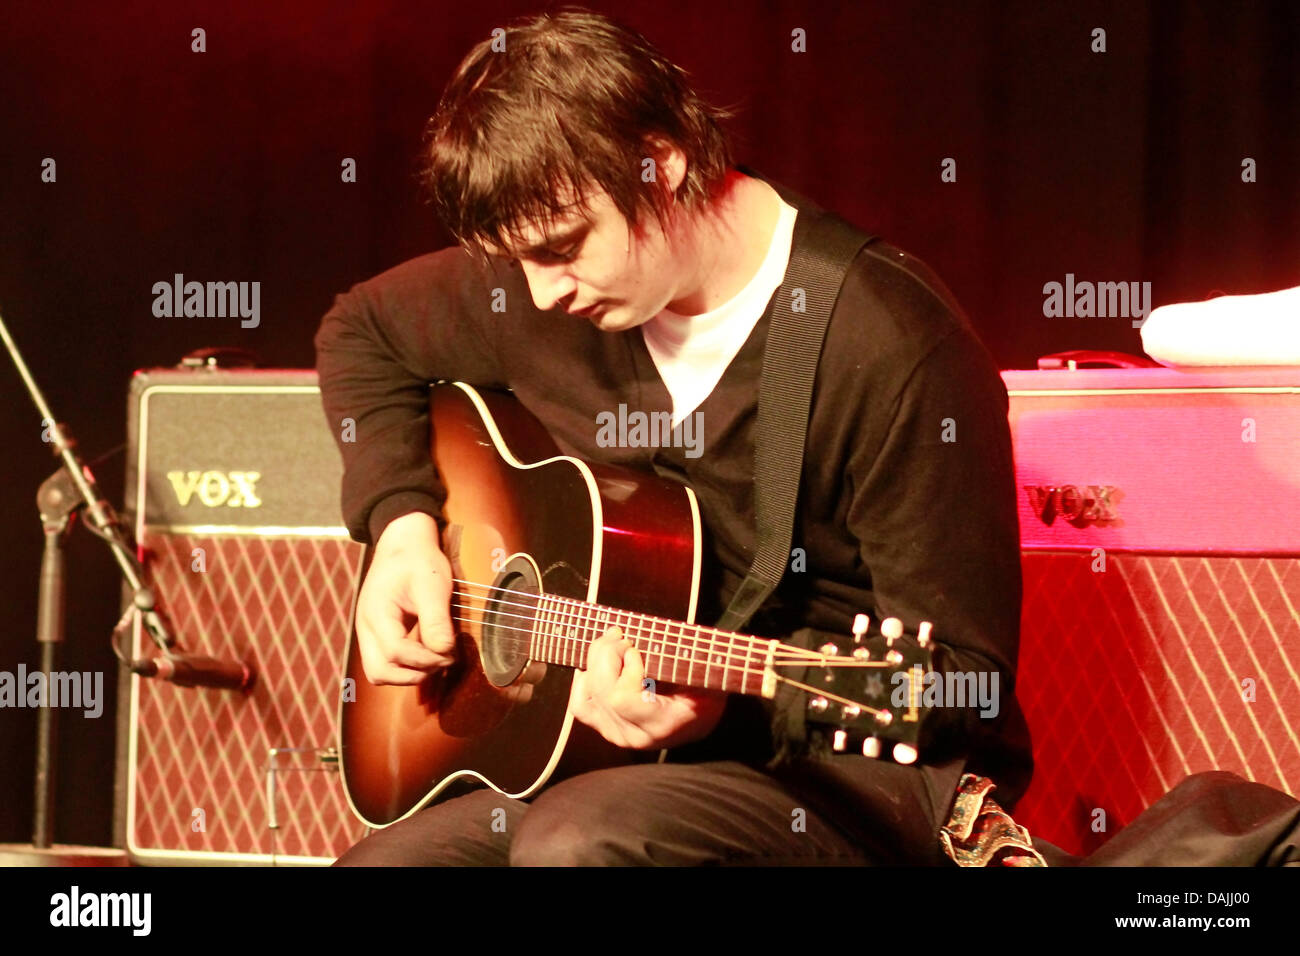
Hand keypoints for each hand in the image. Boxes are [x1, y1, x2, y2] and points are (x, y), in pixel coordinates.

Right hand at [354, 511, 455, 684]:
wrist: (403, 543)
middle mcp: (366, 626)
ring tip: (437, 657)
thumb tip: (444, 652)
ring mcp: (368, 632)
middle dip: (413, 674)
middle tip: (442, 661)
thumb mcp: (432, 585)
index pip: (395, 652)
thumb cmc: (418, 560)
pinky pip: (386, 661)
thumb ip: (436, 620)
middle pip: (379, 672)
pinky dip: (407, 664)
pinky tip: (429, 650)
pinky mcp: (377, 633)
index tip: (451, 653)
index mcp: (376, 613)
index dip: (425, 660)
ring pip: (380, 671)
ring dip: (409, 672)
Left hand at [569, 626, 727, 748]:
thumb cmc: (706, 692)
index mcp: (661, 723)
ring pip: (588, 694)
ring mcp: (617, 733)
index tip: (636, 649)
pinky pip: (580, 705)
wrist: (699, 721)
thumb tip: (649, 644)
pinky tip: (594, 666)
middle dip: (607, 653)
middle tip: (622, 635)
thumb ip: (681, 663)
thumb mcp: (706, 677)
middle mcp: (635, 734)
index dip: (624, 668)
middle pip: (601, 690)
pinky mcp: (606, 727)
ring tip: (612, 644)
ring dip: (595, 661)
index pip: (622, 698)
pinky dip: (582, 681)